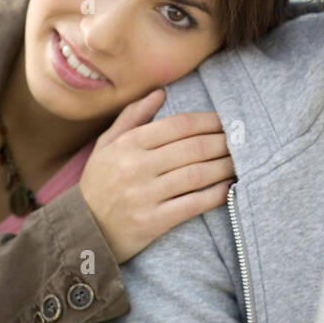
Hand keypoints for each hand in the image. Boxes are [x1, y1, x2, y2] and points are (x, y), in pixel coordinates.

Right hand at [79, 90, 234, 262]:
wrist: (81, 231)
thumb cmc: (98, 184)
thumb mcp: (106, 145)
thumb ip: (132, 117)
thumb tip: (161, 91)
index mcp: (128, 144)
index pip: (179, 125)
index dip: (209, 121)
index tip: (227, 120)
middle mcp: (136, 167)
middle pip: (194, 148)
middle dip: (223, 142)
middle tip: (242, 140)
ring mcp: (144, 195)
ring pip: (197, 175)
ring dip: (225, 166)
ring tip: (240, 161)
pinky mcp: (152, 222)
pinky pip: (192, 204)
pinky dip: (215, 195)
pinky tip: (229, 188)